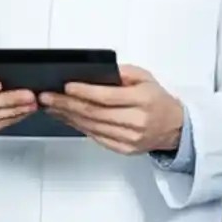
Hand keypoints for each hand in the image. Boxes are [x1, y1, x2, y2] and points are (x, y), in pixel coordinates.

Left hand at [40, 64, 183, 155]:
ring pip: (92, 126)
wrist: (174, 127)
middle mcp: (137, 121)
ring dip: (67, 116)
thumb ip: (120, 72)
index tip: (65, 86)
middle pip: (95, 113)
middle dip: (67, 104)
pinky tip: (66, 118)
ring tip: (51, 106)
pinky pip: (96, 137)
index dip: (84, 92)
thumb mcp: (144, 77)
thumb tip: (92, 72)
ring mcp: (130, 139)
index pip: (107, 97)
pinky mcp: (124, 149)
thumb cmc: (156, 99)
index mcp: (143, 100)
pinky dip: (77, 127)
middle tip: (47, 97)